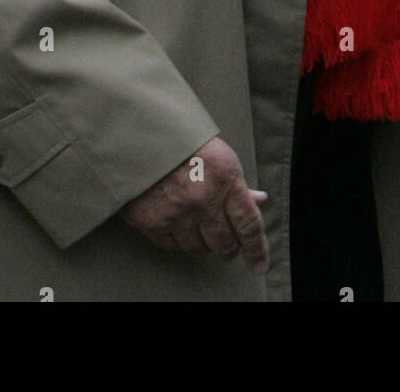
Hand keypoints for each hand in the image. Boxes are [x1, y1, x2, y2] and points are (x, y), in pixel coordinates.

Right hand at [121, 136, 269, 274]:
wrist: (139, 132)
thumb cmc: (184, 141)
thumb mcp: (219, 155)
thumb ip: (238, 184)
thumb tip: (260, 201)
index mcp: (225, 178)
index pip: (249, 225)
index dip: (256, 250)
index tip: (259, 266)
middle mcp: (202, 199)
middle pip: (224, 244)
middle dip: (228, 246)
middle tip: (224, 240)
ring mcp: (176, 212)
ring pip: (198, 249)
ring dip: (202, 243)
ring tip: (198, 226)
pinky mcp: (151, 221)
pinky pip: (172, 246)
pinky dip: (177, 239)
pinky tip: (177, 223)